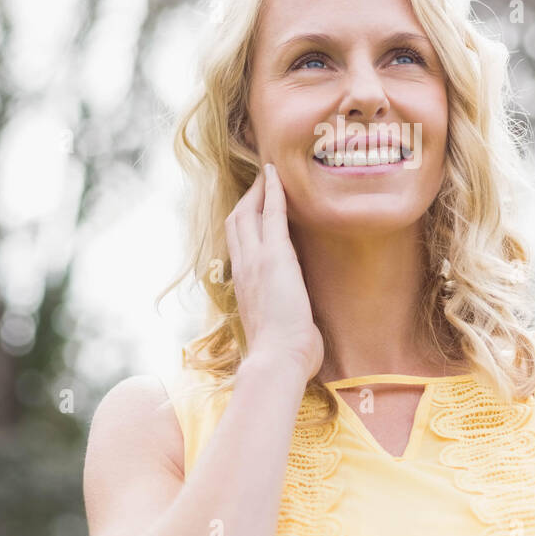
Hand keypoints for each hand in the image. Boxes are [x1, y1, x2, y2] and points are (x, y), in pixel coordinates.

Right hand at [224, 163, 324, 382]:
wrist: (277, 362)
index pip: (237, 245)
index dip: (242, 223)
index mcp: (244, 287)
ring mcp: (256, 261)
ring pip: (249, 213)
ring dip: (259, 190)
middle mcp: (244, 269)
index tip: (252, 208)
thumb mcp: (277, 331)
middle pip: (236, 222)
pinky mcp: (275, 257)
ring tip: (269, 173)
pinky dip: (274, 192)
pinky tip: (276, 175)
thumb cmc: (283, 357)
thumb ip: (283, 319)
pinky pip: (272, 215)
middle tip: (259, 180)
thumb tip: (298, 326)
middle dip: (247, 198)